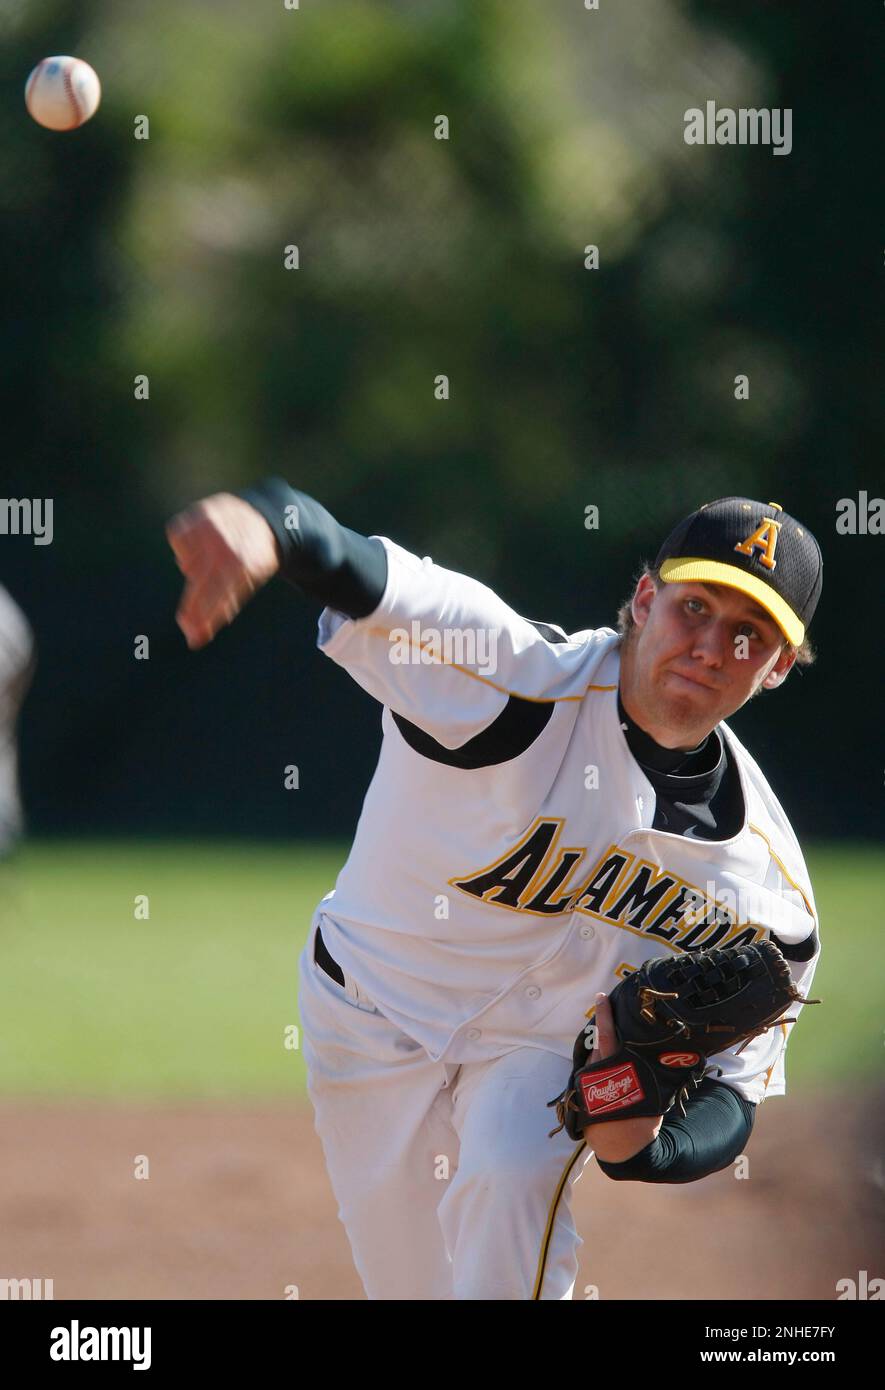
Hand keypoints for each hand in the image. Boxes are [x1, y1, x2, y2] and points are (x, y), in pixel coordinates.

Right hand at [166, 493, 279, 648]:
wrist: (264, 520)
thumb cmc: (253, 560)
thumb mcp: (248, 584)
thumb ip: (222, 609)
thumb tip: (194, 637)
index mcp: (242, 565)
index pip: (216, 598)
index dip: (204, 620)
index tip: (193, 638)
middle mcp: (225, 546)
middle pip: (197, 585)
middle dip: (192, 609)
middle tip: (187, 627)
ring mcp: (209, 527)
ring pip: (185, 563)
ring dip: (194, 569)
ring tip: (212, 564)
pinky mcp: (198, 513)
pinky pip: (177, 540)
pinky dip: (185, 547)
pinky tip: (200, 547)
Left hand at [582, 992, 663, 1161]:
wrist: (621, 1146)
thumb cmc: (641, 1120)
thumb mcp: (652, 1094)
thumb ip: (652, 1072)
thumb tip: (680, 1056)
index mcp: (617, 1067)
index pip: (607, 1035)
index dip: (604, 1014)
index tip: (600, 996)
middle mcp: (599, 1070)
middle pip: (600, 1044)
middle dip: (605, 1033)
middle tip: (612, 1017)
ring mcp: (588, 1080)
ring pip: (594, 1059)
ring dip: (603, 1057)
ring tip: (617, 1065)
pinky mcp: (582, 1089)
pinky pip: (590, 1072)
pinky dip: (598, 1070)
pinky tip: (609, 1077)